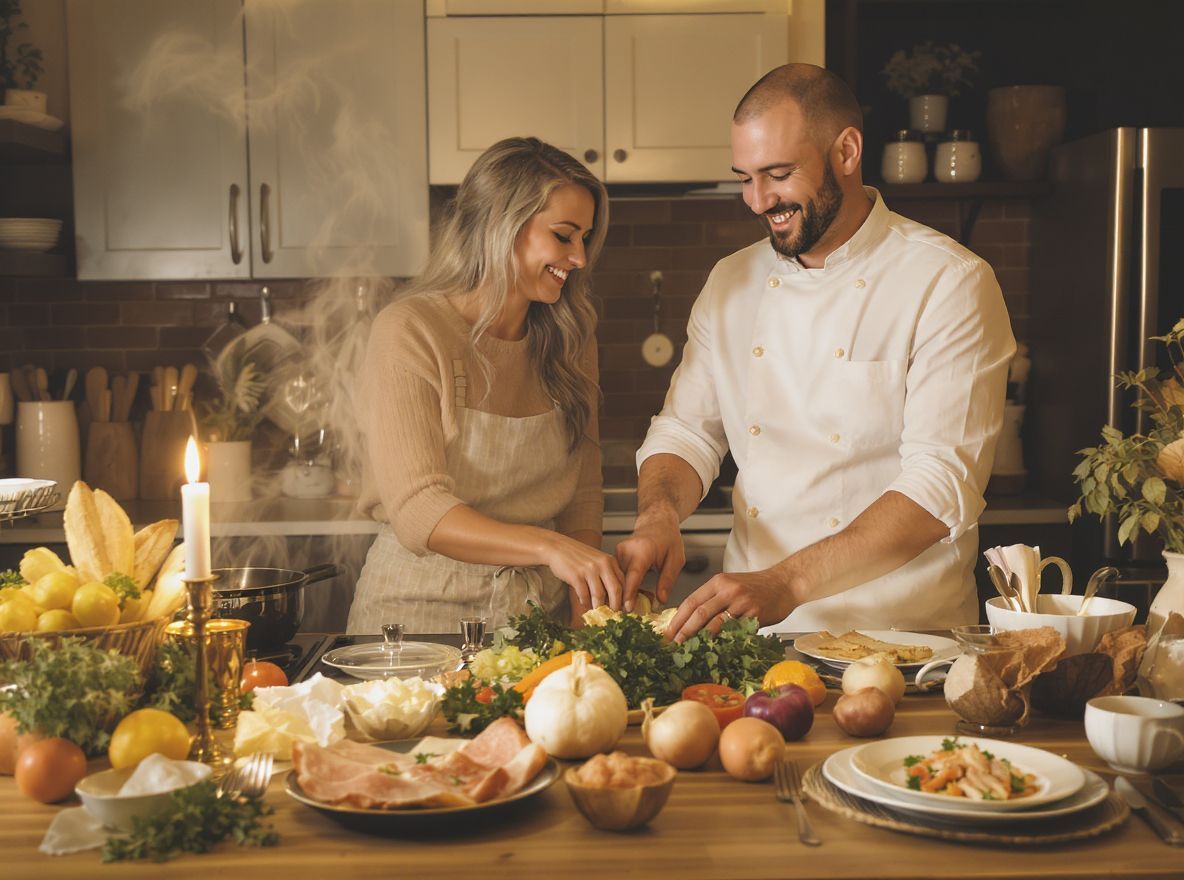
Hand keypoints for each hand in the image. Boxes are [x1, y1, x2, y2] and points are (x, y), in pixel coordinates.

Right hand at [541, 534, 625, 610]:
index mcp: (610, 561)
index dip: (624, 598)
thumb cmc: (579, 556)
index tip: (622, 607)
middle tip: (613, 614)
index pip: (623, 582)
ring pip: (599, 595)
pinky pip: (584, 595)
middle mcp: (602, 564)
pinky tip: (584, 603)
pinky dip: (585, 602)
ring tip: (597, 611)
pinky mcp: (576, 576)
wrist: (558, 547)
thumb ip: (607, 574)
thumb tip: (614, 597)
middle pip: (615, 590)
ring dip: (598, 606)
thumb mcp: (597, 560)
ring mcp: (589, 570)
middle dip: (615, 605)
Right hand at [615, 519, 684, 609]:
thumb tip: (661, 600)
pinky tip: (631, 592)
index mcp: (644, 550)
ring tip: (636, 603)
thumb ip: (667, 580)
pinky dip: (623, 584)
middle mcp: (627, 550)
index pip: (634, 574)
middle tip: (635, 612)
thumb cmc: (668, 539)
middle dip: (626, 597)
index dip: (630, 593)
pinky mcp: (616, 555)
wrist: (657, 522)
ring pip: (618, 578)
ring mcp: (619, 551)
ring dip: (624, 592)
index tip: (628, 607)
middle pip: (622, 579)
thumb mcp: (675, 560)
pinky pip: (617, 574)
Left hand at [664, 568, 794, 643]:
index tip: (668, 632)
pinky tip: (714, 650)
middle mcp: (728, 590)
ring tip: (689, 649)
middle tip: (673, 644)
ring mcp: (742, 602)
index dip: (678, 619)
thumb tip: (693, 621)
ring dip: (699, 638)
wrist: (785, 583)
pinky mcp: (755, 614)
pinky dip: (723, 641)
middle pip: (699, 612)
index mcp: (719, 582)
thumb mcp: (731, 585)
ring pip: (714, 623)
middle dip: (683, 631)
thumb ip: (714, 599)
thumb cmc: (757, 586)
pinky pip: (735, 631)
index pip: (691, 601)